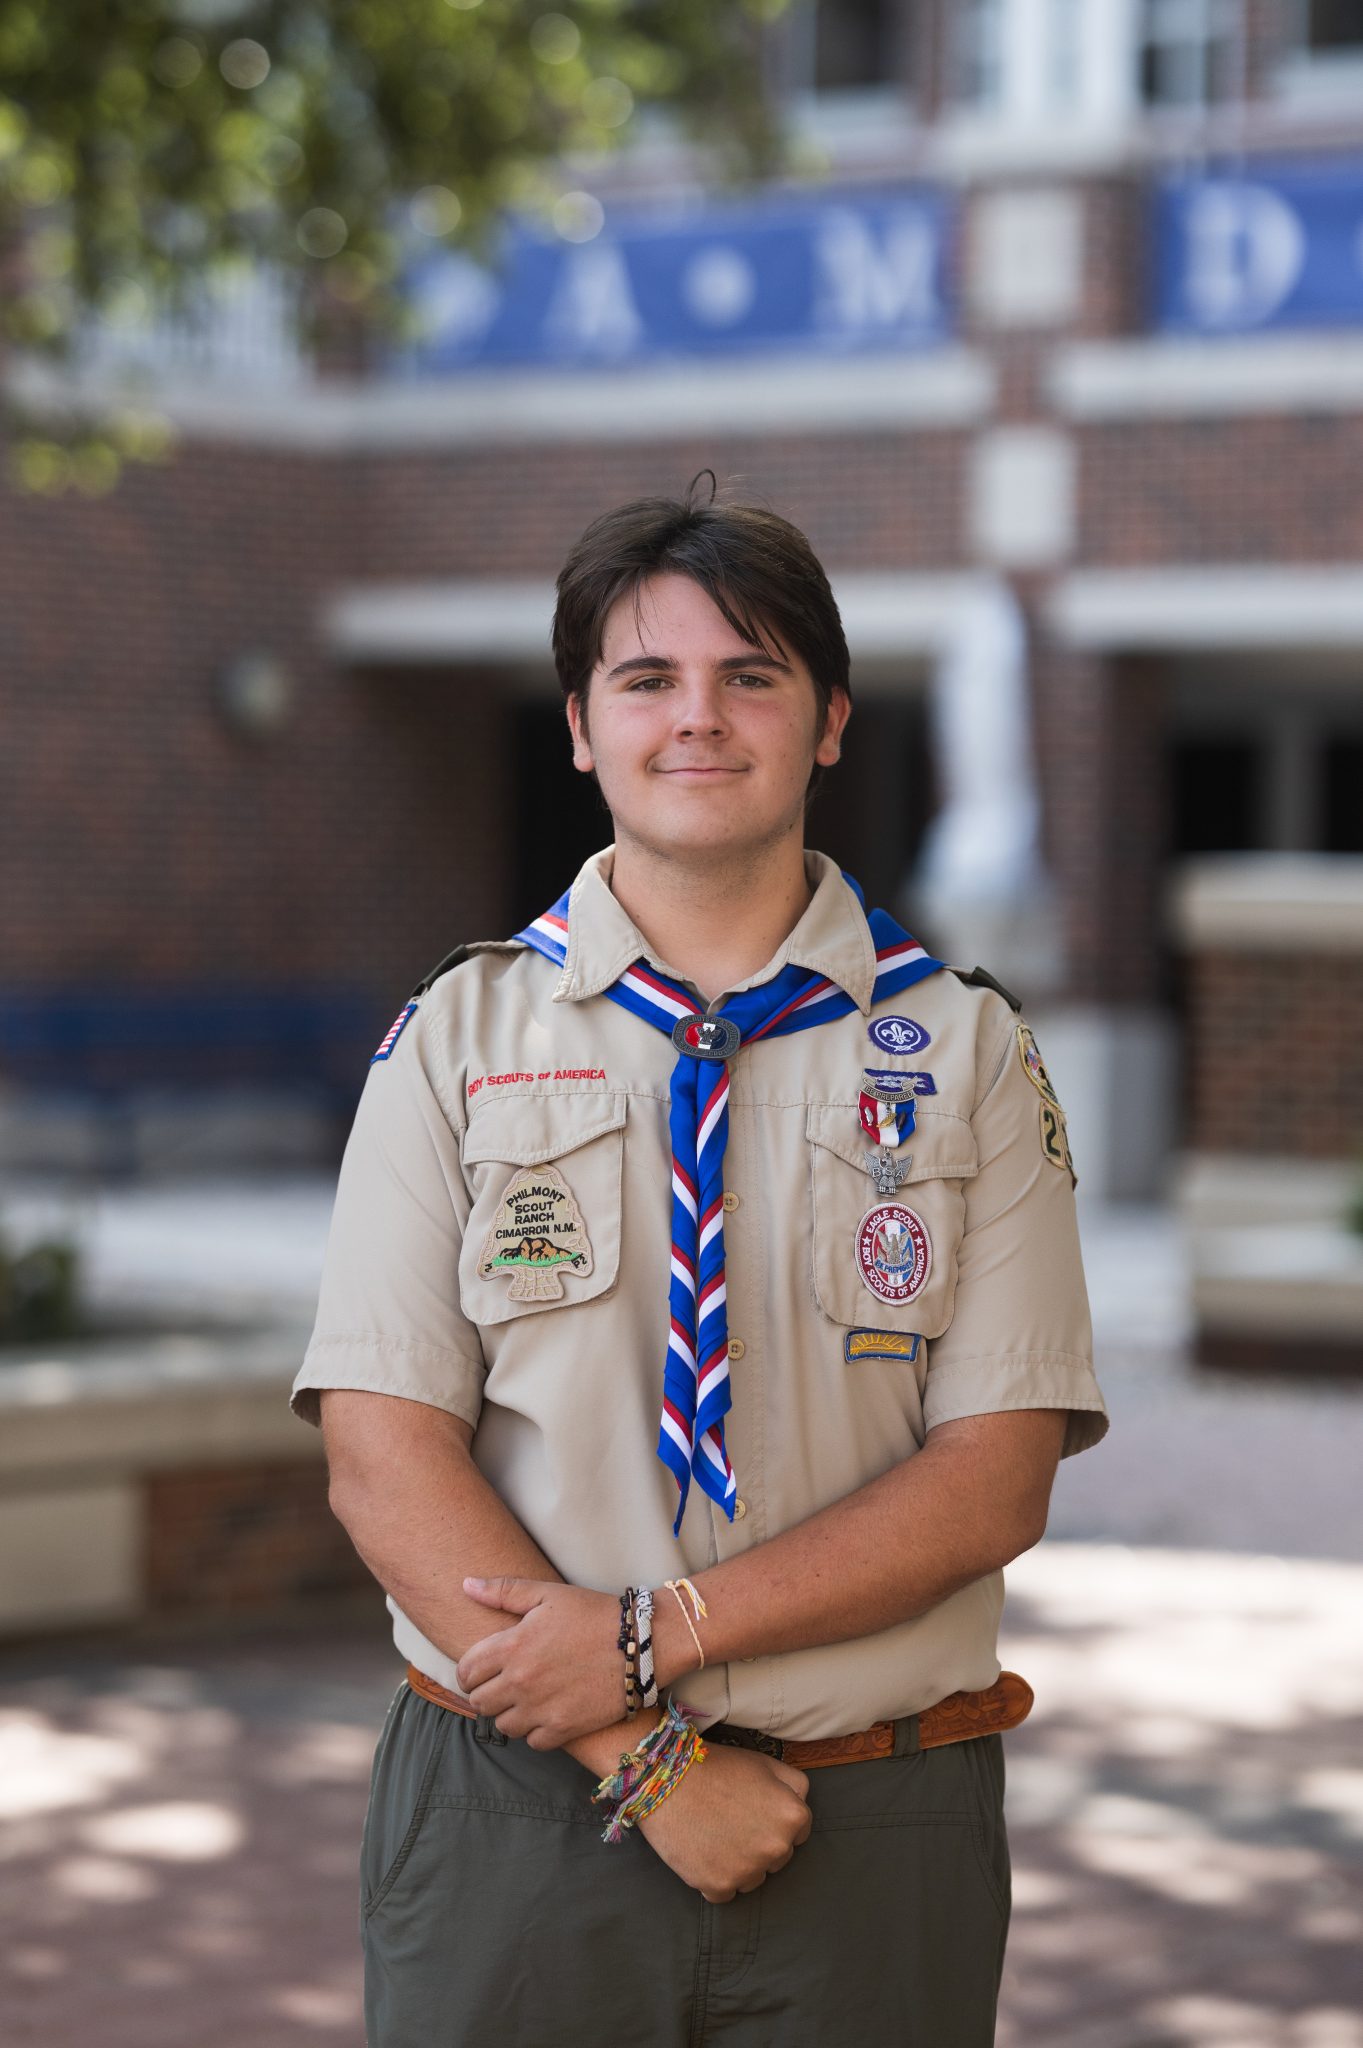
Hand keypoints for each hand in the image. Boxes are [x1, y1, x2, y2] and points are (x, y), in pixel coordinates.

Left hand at [456, 1577, 623, 1748]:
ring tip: (525, 1698)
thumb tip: (466, 1585)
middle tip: (504, 1683)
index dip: (469, 1671)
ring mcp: (542, 1708)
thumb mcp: (548, 1593)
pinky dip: (535, 1731)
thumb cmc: (592, 1614)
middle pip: (479, 1703)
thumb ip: (503, 1590)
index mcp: (512, 1646)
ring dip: (509, 1714)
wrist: (640, 1643)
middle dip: (486, 1692)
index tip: (482, 1669)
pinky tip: (546, 1712)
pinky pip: (532, 1742)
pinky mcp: (564, 1728)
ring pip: (502, 1726)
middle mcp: (521, 1681)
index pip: (466, 1672)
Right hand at [638, 1742, 811, 1901]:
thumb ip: (794, 1785)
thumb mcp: (764, 1763)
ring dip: (739, 1864)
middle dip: (760, 1844)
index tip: (754, 1814)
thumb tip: (801, 1804)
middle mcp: (776, 1848)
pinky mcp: (719, 1886)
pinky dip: (714, 1879)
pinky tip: (702, 1853)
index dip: (775, 1821)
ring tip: (714, 1835)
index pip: (799, 1833)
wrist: (667, 1777)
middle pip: (777, 1858)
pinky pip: (725, 1893)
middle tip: (732, 1822)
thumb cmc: (716, 1766)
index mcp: (792, 1816)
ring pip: (752, 1878)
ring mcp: (748, 1870)